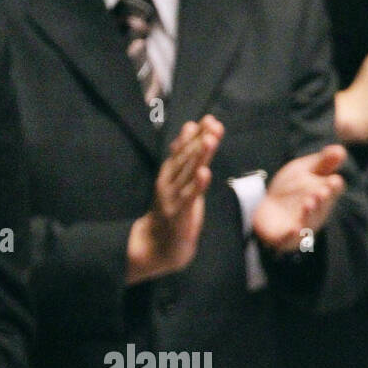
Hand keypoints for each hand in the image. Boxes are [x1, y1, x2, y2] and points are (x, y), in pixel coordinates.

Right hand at [126, 115, 223, 282]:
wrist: (156, 247)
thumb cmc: (172, 214)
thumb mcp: (178, 184)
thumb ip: (185, 159)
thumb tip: (192, 130)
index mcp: (169, 175)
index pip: (182, 150)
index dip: (194, 135)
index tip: (207, 119)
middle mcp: (168, 183)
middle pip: (185, 158)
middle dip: (199, 140)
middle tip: (212, 124)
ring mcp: (172, 198)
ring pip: (187, 174)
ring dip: (199, 156)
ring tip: (210, 140)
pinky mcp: (179, 215)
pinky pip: (189, 197)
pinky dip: (197, 184)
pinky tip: (205, 172)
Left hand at [252, 144, 346, 251]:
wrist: (268, 209)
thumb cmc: (291, 189)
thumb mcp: (305, 169)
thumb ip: (322, 161)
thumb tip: (339, 150)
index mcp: (323, 195)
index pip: (332, 191)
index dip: (333, 186)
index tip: (333, 180)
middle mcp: (314, 213)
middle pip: (321, 208)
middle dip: (322, 201)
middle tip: (320, 192)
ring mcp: (300, 226)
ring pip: (307, 223)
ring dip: (309, 215)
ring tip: (308, 204)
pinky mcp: (283, 238)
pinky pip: (288, 241)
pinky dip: (291, 237)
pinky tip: (293, 229)